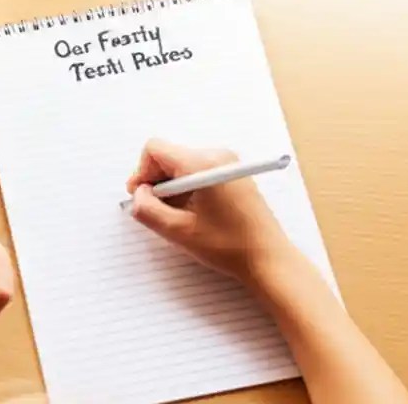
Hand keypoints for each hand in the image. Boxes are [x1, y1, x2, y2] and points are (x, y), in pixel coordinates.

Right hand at [126, 139, 295, 284]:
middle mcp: (217, 156)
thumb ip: (146, 209)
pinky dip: (188, 187)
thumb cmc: (229, 246)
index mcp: (201, 164)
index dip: (142, 172)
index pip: (155, 149)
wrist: (268, 259)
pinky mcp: (234, 173)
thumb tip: (139, 195)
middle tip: (157, 210)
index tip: (142, 196)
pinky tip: (193, 212)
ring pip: (183, 164)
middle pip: (169, 156)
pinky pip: (199, 170)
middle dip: (157, 181)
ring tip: (179, 215)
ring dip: (173, 187)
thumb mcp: (177, 231)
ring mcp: (228, 163)